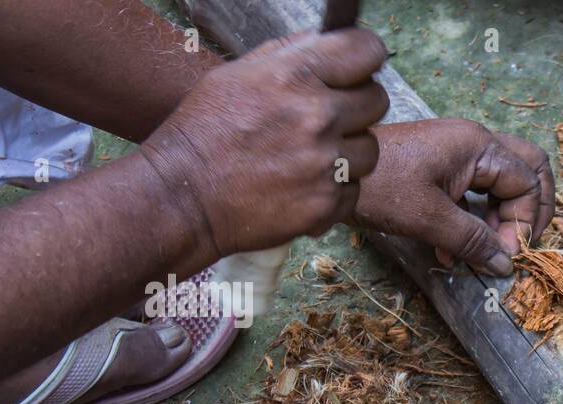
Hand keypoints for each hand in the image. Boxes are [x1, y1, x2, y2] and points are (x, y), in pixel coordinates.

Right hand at [142, 28, 388, 256]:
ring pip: (370, 150)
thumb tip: (323, 41)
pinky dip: (333, 191)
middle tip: (330, 119)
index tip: (358, 70)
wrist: (184, 197)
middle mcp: (316, 117)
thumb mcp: (237, 75)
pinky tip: (302, 186)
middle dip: (358, 107)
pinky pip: (353, 191)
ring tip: (310, 158)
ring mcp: (324, 163)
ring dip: (348, 153)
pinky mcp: (326, 203)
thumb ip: (287, 55)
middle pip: (378, 101)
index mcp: (295, 76)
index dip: (365, 58)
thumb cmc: (205, 133)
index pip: (366, 51)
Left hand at [354, 119, 555, 275]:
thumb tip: (506, 265)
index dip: (523, 223)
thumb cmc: (379, 187)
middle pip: (529, 170)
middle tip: (518, 244)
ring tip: (485, 251)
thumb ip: (473, 240)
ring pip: (505, 181)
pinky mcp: (443, 165)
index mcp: (478, 146)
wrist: (331, 172)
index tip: (507, 255)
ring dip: (502, 219)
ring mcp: (459, 151)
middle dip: (530, 210)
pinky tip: (457, 248)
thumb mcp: (429, 219)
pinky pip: (479, 189)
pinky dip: (479, 218)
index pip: (526, 183)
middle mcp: (474, 142)